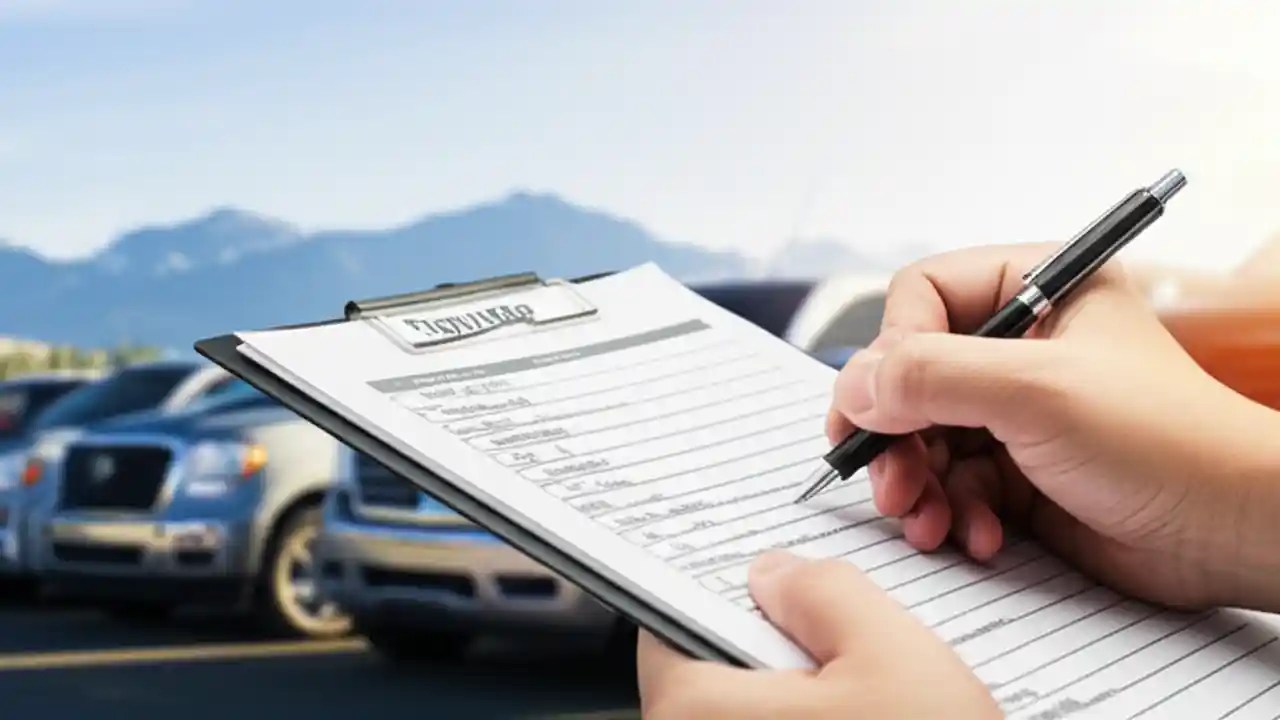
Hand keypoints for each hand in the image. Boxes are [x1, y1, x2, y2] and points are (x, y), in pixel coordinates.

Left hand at [637, 550, 999, 718]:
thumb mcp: (894, 654)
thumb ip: (822, 594)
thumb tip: (773, 574)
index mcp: (701, 714)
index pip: (667, 631)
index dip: (721, 603)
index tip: (762, 599)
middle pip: (705, 686)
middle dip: (764, 662)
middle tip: (832, 656)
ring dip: (790, 710)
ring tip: (862, 711)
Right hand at [828, 243, 1279, 611]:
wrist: (1228, 531)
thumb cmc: (1163, 440)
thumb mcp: (1036, 392)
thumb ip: (931, 377)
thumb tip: (851, 386)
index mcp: (1035, 289)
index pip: (920, 297)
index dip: (892, 352)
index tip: (880, 408)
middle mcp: (1019, 345)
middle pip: (910, 375)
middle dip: (893, 435)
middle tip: (888, 483)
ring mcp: (1016, 410)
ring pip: (922, 435)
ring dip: (916, 484)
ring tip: (927, 521)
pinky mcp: (1018, 469)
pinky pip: (952, 483)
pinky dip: (952, 513)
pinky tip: (977, 536)